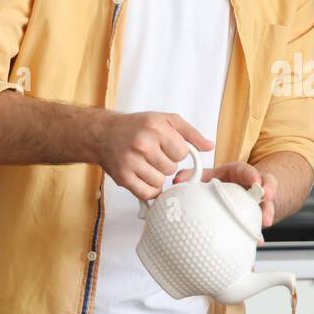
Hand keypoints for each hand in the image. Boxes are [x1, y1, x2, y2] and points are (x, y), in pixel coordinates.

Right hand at [97, 110, 213, 200]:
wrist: (103, 134)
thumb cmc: (137, 126)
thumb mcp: (166, 120)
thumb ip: (190, 133)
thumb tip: (209, 147)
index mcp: (155, 128)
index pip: (182, 153)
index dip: (176, 152)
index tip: (166, 147)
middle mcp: (142, 144)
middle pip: (171, 169)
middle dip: (166, 164)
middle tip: (153, 155)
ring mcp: (131, 161)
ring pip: (160, 182)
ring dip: (157, 177)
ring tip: (146, 165)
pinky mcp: (123, 177)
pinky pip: (147, 193)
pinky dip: (148, 189)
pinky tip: (143, 177)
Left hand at [174, 161, 278, 232]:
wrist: (235, 191)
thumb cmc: (222, 183)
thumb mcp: (210, 175)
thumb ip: (195, 176)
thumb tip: (177, 179)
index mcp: (238, 173)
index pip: (247, 170)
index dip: (251, 174)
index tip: (255, 180)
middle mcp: (250, 186)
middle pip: (263, 185)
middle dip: (267, 190)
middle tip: (266, 195)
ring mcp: (255, 201)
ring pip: (266, 204)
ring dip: (266, 211)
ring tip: (265, 220)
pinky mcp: (255, 214)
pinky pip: (258, 222)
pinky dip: (257, 233)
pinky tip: (258, 241)